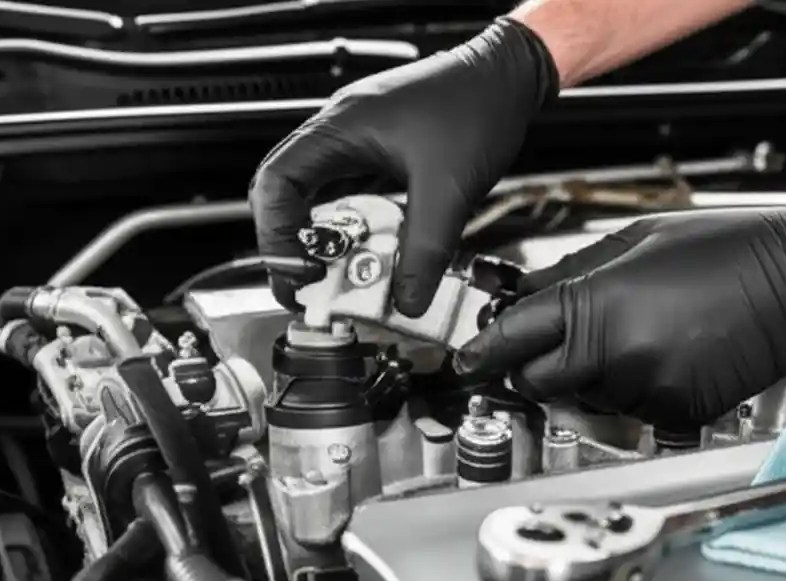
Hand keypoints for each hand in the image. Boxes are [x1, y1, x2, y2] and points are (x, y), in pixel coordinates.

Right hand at [249, 17, 557, 315]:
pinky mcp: (381, 150)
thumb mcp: (449, 189)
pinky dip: (354, 226)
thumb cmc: (478, 104)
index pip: (275, 183)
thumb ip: (426, 249)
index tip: (299, 272)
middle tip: (309, 287)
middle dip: (294, 246)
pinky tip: (370, 251)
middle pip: (287, 194)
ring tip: (337, 278)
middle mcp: (340, 132)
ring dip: (325, 238)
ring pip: (319, 196)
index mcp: (339, 129)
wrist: (510, 74)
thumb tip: (409, 300)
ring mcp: (358, 140)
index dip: (276, 234)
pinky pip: (351, 194)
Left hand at [454, 198, 785, 427]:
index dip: (484, 351)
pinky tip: (666, 353)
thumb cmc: (730, 248)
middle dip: (534, 368)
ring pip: (586, 399)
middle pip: (540, 383)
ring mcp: (651, 391)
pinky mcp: (681, 414)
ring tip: (638, 332)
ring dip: (590, 377)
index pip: (515, 339)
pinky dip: (634, 390)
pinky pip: (632, 411)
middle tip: (549, 346)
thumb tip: (528, 295)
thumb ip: (574, 273)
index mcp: (601, 303)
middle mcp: (620, 354)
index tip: (467, 360)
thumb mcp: (638, 240)